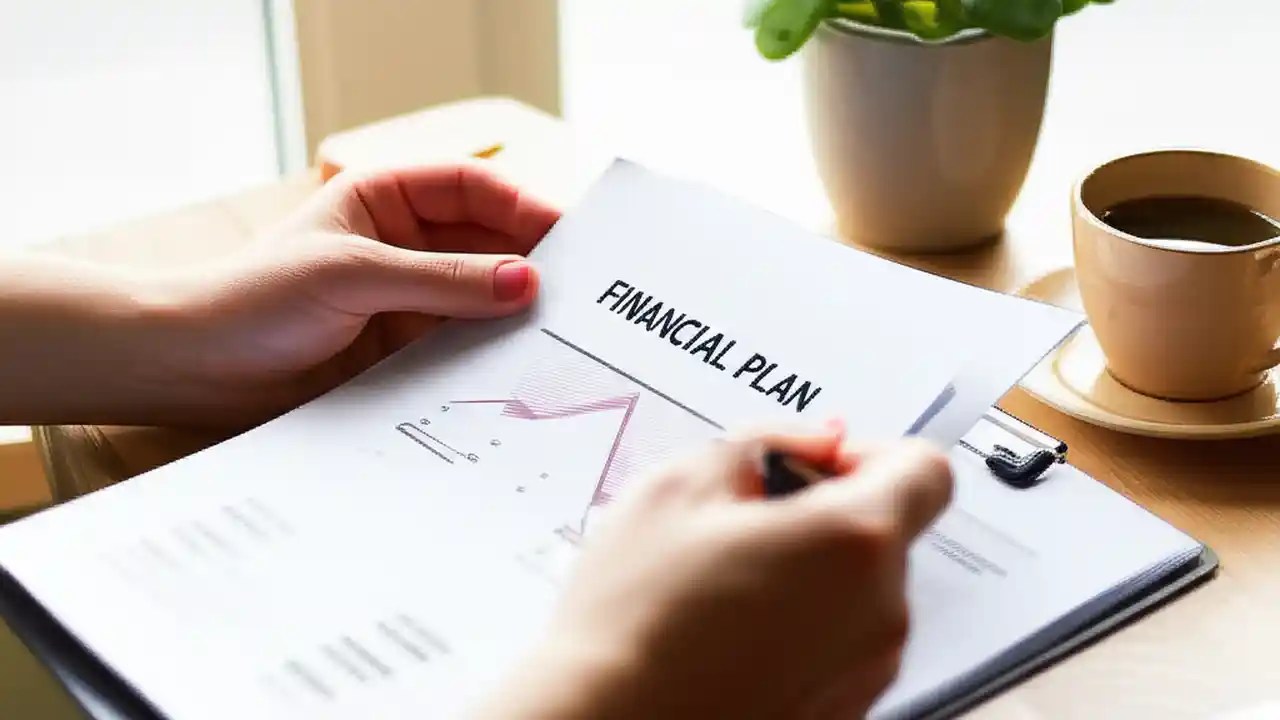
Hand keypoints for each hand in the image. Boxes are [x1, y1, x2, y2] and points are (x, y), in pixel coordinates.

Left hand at [0, 163, 559, 427]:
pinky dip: (491, 354)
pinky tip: (521, 367)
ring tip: (564, 334)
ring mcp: (406, 299)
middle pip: (488, 243)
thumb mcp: (352, 275)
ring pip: (481, 297)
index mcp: (386, 198)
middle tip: (584, 293)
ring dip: (516, 314)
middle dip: (532, 263)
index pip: (474, 189)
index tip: (573, 237)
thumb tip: (527, 282)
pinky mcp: (402, 350)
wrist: (191, 367)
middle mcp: (403, 244)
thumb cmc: (252, 299)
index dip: (525, 207)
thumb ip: (443, 280)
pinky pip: (462, 346)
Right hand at [478, 425, 952, 719]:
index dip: (868, 450)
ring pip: (857, 589)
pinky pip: (836, 642)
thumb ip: (764, 440)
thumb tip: (809, 442)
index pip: (925, 468)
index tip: (813, 462)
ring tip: (719, 582)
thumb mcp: (679, 485)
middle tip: (739, 520)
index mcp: (854, 541)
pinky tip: (725, 629)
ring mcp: (865, 671)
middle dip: (820, 511)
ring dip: (805, 570)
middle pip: (882, 530)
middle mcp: (880, 612)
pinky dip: (795, 624)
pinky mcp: (843, 710)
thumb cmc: (635, 622)